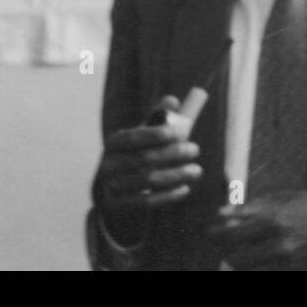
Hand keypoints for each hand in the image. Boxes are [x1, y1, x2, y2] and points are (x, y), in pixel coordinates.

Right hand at [97, 95, 202, 213]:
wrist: (115, 188)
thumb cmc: (135, 154)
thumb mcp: (142, 135)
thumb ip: (156, 117)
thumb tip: (173, 101)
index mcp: (113, 143)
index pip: (133, 137)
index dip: (155, 134)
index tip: (180, 132)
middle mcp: (108, 164)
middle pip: (144, 159)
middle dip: (173, 153)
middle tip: (195, 149)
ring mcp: (113, 186)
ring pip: (149, 180)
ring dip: (177, 175)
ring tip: (197, 170)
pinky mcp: (121, 204)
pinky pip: (148, 201)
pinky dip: (169, 195)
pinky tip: (185, 188)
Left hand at [206, 190, 306, 269]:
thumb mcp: (284, 198)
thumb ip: (253, 207)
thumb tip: (224, 212)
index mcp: (274, 221)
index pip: (232, 234)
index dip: (215, 234)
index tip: (208, 232)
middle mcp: (279, 246)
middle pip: (237, 259)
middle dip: (226, 253)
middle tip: (222, 246)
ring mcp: (289, 264)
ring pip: (250, 270)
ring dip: (241, 262)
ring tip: (240, 253)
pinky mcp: (296, 272)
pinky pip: (267, 274)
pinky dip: (259, 268)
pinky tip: (259, 260)